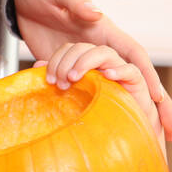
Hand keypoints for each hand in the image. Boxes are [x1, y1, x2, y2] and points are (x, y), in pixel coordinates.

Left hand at [13, 0, 171, 140]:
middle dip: (149, 101)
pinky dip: (85, 102)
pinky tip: (91, 121)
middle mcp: (98, 46)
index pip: (133, 54)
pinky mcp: (63, 64)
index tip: (159, 98)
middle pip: (129, 75)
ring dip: (119, 105)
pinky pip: (78, 86)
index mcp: (104, 29)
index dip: (148, 75)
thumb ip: (76, 0)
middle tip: (166, 131)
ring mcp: (81, 58)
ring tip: (137, 132)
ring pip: (107, 86)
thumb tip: (96, 12)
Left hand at [35, 43, 165, 161]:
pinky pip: (130, 69)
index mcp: (86, 60)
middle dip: (67, 63)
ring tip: (74, 77)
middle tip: (60, 83)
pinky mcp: (135, 78)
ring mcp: (119, 66)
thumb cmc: (95, 105)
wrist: (123, 123)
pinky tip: (106, 75)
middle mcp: (102, 60)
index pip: (69, 49)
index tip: (49, 80)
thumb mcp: (71, 90)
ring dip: (85, 62)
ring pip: (103, 52)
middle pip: (83, 48)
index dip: (57, 60)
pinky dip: (118, 70)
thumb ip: (57, 75)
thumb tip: (37, 66)